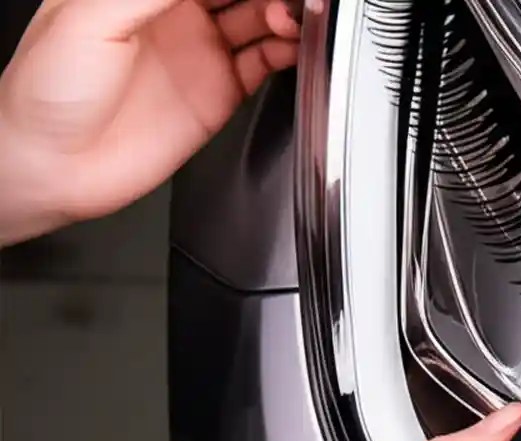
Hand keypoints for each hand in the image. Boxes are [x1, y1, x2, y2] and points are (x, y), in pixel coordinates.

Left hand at [0, 0, 313, 243]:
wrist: (53, 166)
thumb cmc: (47, 91)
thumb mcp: (89, 18)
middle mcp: (174, 14)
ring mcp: (200, 52)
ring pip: (259, 18)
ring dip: (284, 14)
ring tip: (293, 19)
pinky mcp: (219, 93)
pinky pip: (265, 63)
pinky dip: (288, 51)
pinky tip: (295, 46)